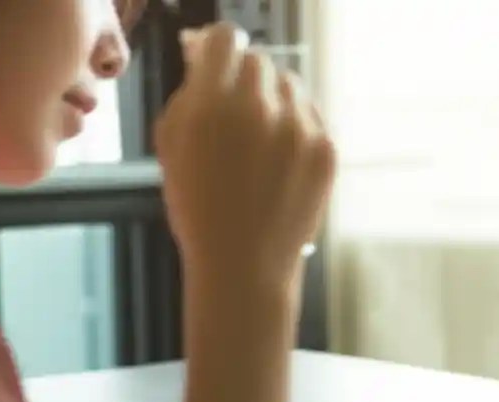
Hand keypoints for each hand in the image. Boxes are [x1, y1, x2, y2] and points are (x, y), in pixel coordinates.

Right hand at [155, 23, 335, 292]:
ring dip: (274, 101)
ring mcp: (298, 129)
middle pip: (258, 61)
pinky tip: (280, 159)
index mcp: (212, 105)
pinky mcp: (326, 149)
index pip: (224, 39)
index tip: (216, 61)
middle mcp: (259, 109)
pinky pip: (311, 115)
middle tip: (236, 111)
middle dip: (244, 79)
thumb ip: (186, 95)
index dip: (218, 48)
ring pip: (289, 85)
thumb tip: (202, 59)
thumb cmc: (199, 208)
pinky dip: (296, 127)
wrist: (244, 265)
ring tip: (260, 142)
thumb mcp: (172, 147)